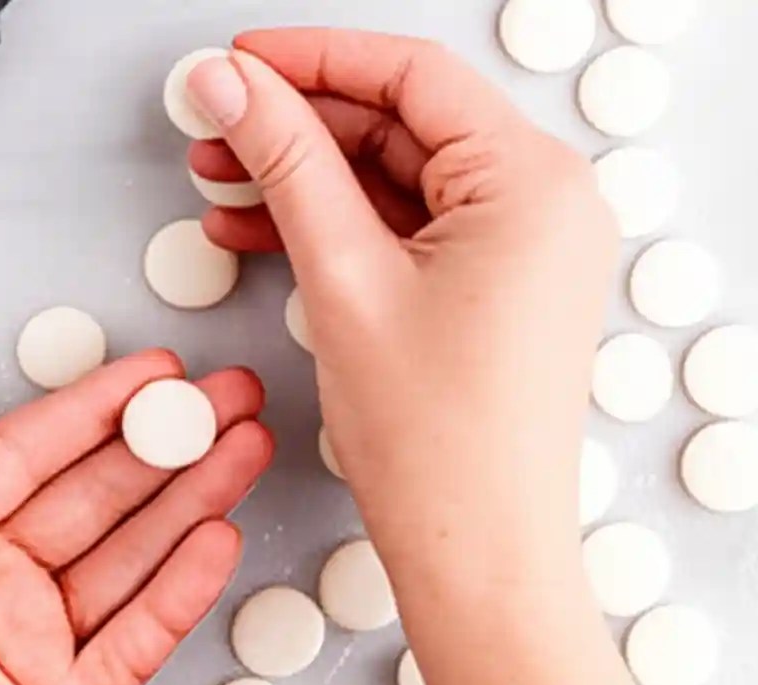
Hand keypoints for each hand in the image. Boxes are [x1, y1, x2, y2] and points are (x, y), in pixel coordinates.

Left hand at [0, 350, 270, 684]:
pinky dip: (181, 589)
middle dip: (164, 445)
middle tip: (225, 402)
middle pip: (90, 497)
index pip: (17, 458)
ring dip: (190, 502)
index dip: (91, 409)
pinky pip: (137, 634)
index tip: (150, 373)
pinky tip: (217, 543)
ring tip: (243, 454)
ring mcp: (28, 644)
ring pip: (125, 557)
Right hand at [185, 29, 642, 684]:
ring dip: (308, 176)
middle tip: (213, 125)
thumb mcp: (343, 277)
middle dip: (299, 124)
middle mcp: (544, 200)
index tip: (238, 60)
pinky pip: (410, 227)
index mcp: (532, 181)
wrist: (476, 553)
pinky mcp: (496, 283)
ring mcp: (523, 245)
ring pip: (398, 176)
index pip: (411, 75)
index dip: (313, 57)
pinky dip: (339, 223)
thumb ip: (286, 162)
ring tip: (220, 180)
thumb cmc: (437, 440)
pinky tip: (262, 227)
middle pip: (402, 123)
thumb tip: (230, 84)